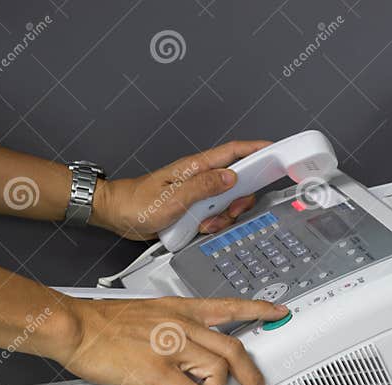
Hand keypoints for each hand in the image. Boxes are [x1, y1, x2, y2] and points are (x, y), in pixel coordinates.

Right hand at [60, 296, 288, 384]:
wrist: (77, 326)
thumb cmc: (104, 322)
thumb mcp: (149, 313)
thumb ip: (173, 328)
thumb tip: (186, 352)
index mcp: (182, 309)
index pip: (229, 306)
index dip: (258, 310)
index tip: (278, 312)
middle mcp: (183, 325)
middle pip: (234, 348)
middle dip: (252, 376)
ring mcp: (172, 346)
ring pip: (218, 372)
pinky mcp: (158, 369)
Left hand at [90, 140, 270, 239]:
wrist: (115, 215)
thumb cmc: (135, 202)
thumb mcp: (172, 198)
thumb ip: (203, 187)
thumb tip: (231, 178)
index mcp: (196, 167)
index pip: (234, 152)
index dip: (257, 149)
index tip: (276, 150)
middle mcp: (199, 178)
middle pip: (237, 181)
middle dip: (241, 199)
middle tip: (229, 212)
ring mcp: (197, 194)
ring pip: (227, 202)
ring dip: (223, 216)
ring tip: (205, 224)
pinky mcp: (192, 209)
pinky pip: (214, 215)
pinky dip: (212, 225)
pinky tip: (199, 229)